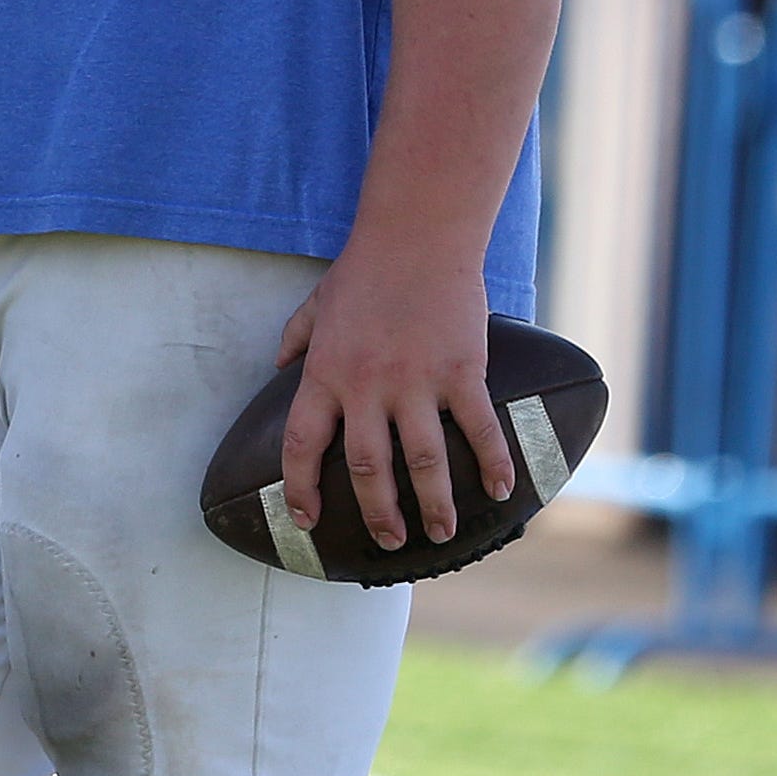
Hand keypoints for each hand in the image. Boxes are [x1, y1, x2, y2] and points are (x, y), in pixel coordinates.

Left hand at [274, 239, 514, 552]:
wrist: (416, 235)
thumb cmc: (364, 269)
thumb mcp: (316, 304)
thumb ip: (295, 338)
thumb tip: (278, 367)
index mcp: (326, 373)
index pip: (302, 445)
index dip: (302, 488)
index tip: (308, 518)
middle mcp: (367, 386)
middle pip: (369, 469)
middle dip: (378, 514)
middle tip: (389, 540)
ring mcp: (416, 382)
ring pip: (425, 463)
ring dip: (433, 506)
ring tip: (439, 533)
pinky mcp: (461, 373)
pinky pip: (479, 430)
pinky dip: (491, 464)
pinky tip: (498, 490)